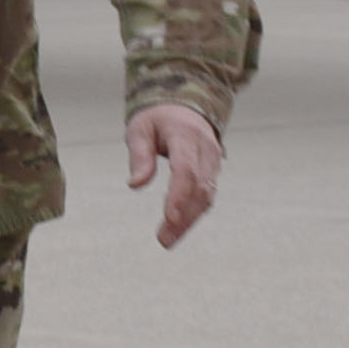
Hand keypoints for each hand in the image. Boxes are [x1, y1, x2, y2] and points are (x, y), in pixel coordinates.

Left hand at [127, 105, 223, 248]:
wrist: (186, 107)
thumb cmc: (157, 119)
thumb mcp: (140, 129)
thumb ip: (140, 156)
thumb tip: (135, 185)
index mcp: (186, 135)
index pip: (186, 170)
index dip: (179, 195)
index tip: (169, 218)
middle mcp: (206, 150)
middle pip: (199, 188)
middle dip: (183, 216)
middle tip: (164, 239)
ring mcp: (214, 161)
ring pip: (206, 195)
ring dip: (189, 220)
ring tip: (168, 240)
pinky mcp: (213, 171)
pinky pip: (207, 195)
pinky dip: (194, 213)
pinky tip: (178, 229)